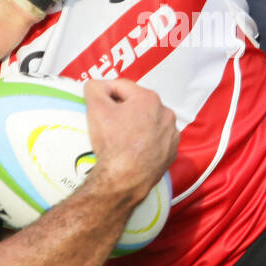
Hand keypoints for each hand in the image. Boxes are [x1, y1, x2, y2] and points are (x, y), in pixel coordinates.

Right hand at [82, 79, 178, 204]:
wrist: (124, 180)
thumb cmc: (111, 142)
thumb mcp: (96, 108)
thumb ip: (94, 88)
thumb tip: (96, 85)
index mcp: (149, 98)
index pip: (122, 86)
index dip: (105, 92)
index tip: (95, 103)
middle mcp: (166, 114)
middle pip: (138, 104)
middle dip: (123, 108)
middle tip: (107, 121)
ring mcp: (171, 135)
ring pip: (149, 122)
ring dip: (136, 124)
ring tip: (120, 136)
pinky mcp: (171, 153)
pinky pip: (156, 140)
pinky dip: (146, 141)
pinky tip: (133, 149)